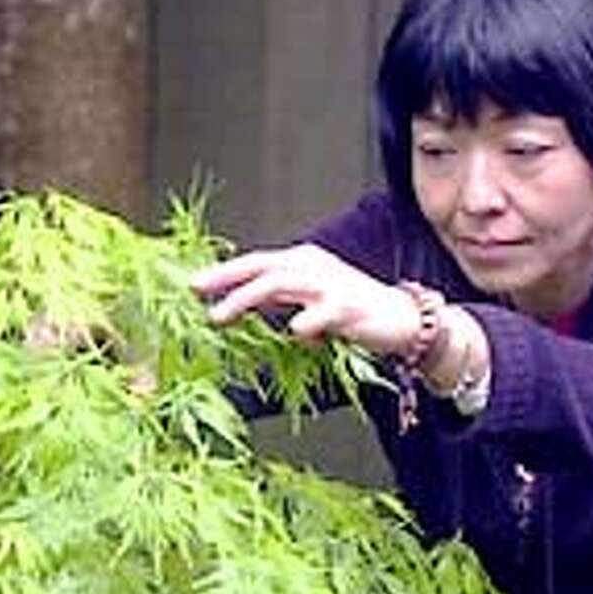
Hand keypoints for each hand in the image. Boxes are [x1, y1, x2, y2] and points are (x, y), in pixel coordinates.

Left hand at [189, 244, 418, 355]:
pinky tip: (292, 331)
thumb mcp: (306, 299)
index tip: (193, 285)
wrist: (399, 318)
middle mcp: (312, 267)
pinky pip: (325, 312)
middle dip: (226, 278)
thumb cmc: (350, 309)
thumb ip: (276, 298)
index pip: (256, 263)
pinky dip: (307, 320)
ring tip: (219, 317)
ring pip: (283, 285)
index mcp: (301, 262)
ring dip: (247, 299)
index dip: (224, 272)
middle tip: (196, 290)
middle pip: (263, 268)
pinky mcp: (350, 307)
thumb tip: (238, 305)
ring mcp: (330, 286)